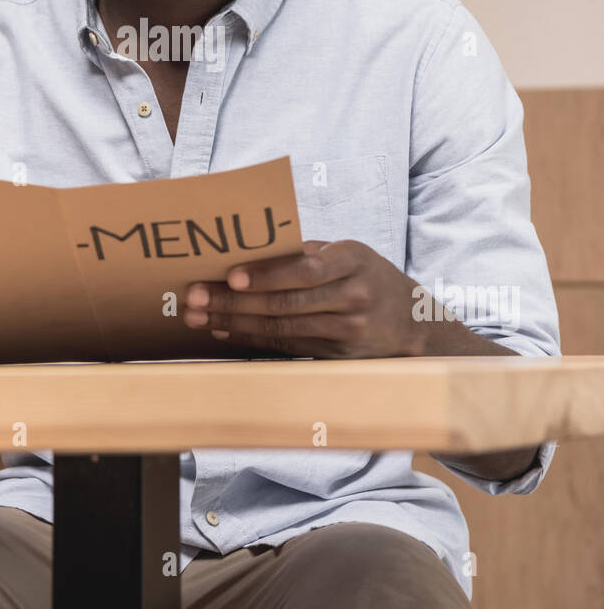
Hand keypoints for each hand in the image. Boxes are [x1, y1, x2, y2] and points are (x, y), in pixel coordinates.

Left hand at [183, 240, 425, 358]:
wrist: (413, 324)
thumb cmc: (369, 277)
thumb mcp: (349, 254)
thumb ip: (307, 253)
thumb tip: (249, 253)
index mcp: (353, 259)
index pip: (304, 269)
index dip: (265, 275)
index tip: (229, 277)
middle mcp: (353, 297)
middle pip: (285, 302)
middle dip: (234, 302)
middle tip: (194, 298)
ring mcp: (347, 331)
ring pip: (281, 328)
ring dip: (235, 323)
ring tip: (199, 317)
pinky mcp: (337, 355)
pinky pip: (287, 345)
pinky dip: (252, 339)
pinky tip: (225, 331)